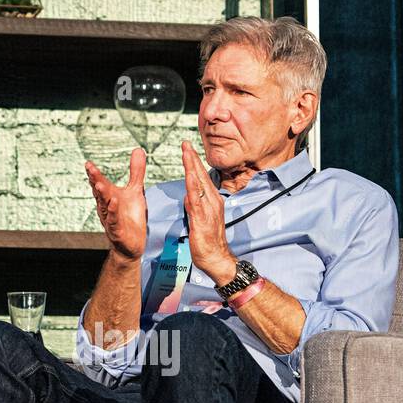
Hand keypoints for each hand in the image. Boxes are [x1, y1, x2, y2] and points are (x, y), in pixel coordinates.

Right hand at [85, 148, 147, 260]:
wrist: (132, 244)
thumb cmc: (131, 217)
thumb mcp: (136, 191)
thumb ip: (136, 172)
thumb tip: (137, 149)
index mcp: (109, 197)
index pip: (100, 183)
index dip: (94, 174)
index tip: (88, 164)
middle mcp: (106, 207)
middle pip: (99, 192)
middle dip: (95, 181)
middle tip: (90, 170)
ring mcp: (110, 219)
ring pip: (104, 205)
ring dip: (102, 195)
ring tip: (99, 184)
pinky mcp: (117, 230)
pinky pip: (114, 220)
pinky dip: (113, 211)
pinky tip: (113, 202)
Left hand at [181, 140, 236, 284]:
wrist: (217, 259)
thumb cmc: (209, 243)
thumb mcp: (200, 220)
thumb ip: (194, 207)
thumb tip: (188, 196)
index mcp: (211, 201)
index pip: (201, 178)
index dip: (194, 163)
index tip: (188, 150)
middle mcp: (212, 201)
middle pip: (201, 176)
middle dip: (193, 158)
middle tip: (186, 143)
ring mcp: (208, 209)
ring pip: (199, 183)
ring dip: (192, 167)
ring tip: (186, 152)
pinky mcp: (202, 218)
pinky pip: (196, 198)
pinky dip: (192, 185)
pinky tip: (188, 175)